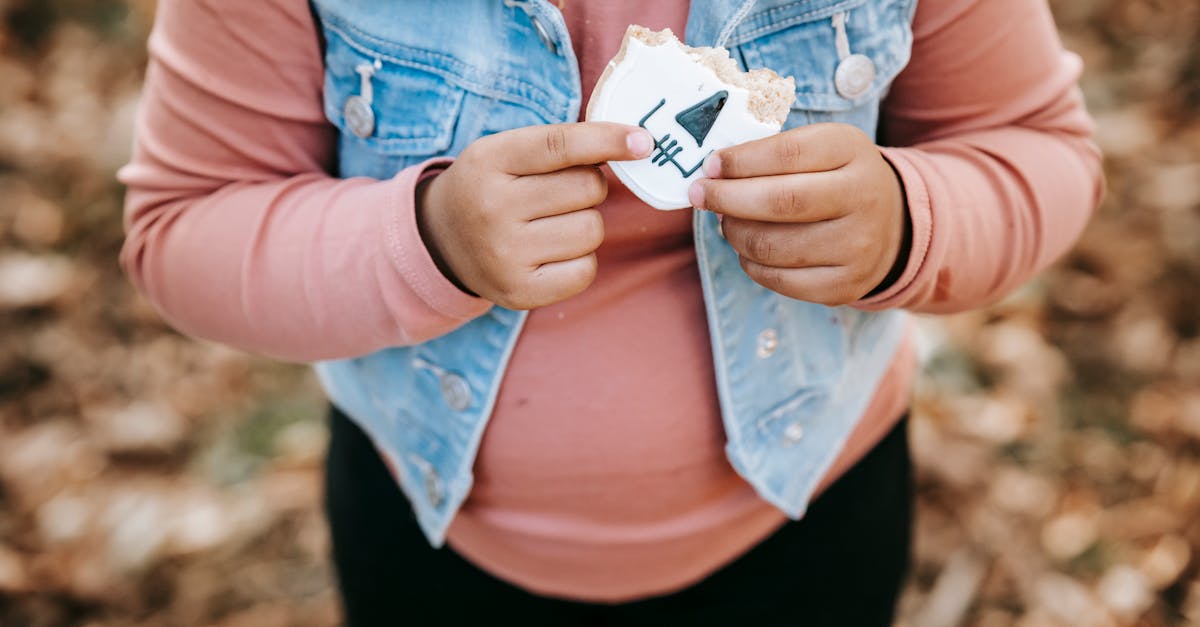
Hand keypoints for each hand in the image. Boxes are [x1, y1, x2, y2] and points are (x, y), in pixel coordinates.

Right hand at [417, 123, 652, 309]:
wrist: (441, 241)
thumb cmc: (492, 186)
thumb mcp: (507, 151)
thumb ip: (561, 144)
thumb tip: (636, 145)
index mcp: (488, 160)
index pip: (560, 145)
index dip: (607, 140)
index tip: (643, 141)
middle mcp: (492, 208)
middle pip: (587, 188)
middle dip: (589, 186)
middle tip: (561, 192)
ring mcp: (504, 255)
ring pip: (592, 229)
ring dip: (586, 222)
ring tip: (553, 222)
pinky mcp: (519, 292)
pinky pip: (586, 270)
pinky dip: (581, 259)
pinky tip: (554, 252)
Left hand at [688, 123, 908, 305]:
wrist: (892, 225)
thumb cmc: (836, 178)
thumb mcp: (820, 148)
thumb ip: (772, 153)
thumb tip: (713, 172)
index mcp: (852, 150)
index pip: (786, 154)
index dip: (739, 162)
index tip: (709, 166)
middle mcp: (862, 197)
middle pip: (779, 202)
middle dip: (726, 199)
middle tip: (700, 195)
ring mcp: (857, 246)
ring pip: (771, 246)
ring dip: (735, 233)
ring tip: (729, 221)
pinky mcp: (844, 286)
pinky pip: (778, 279)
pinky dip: (751, 264)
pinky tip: (751, 249)